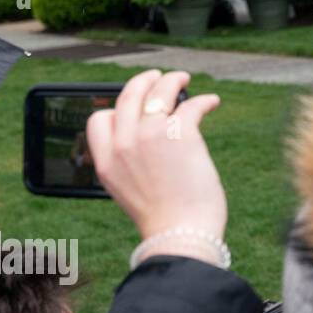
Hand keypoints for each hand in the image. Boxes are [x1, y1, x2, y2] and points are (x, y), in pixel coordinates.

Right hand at [86, 69, 226, 262]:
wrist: (179, 234)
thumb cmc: (162, 219)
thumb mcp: (128, 191)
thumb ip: (129, 165)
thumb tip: (147, 141)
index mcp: (105, 162)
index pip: (99, 120)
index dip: (117, 109)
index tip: (135, 107)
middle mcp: (123, 145)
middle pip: (128, 97)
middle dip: (143, 81)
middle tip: (157, 77)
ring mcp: (149, 136)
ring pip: (159, 92)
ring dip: (172, 81)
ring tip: (183, 79)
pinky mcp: (179, 134)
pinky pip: (191, 104)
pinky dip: (204, 100)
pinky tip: (212, 102)